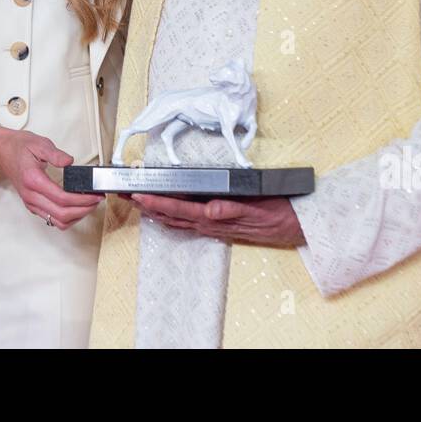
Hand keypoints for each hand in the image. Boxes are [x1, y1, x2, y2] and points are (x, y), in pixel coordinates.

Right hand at [0, 125, 101, 229]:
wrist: (2, 152)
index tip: (95, 195)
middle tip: (97, 201)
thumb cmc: (19, 148)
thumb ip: (55, 154)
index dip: (82, 200)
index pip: (62, 198)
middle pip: (61, 215)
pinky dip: (67, 218)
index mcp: (33, 180)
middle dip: (83, 210)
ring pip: (57, 221)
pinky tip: (77, 208)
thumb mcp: (39, 143)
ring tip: (89, 205)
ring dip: (76, 217)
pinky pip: (51, 219)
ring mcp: (31, 203)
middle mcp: (31, 196)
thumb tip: (69, 161)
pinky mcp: (32, 205)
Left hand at [129, 193, 304, 246]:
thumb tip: (209, 210)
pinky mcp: (219, 225)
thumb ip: (231, 210)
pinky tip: (165, 213)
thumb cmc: (277, 213)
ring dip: (155, 212)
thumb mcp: (257, 209)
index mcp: (216, 217)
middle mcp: (210, 224)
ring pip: (177, 221)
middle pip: (171, 216)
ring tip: (137, 202)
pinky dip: (172, 216)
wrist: (295, 227)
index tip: (138, 195)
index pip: (179, 209)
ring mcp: (214, 226)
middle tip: (125, 196)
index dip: (157, 202)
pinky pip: (189, 222)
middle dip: (147, 206)